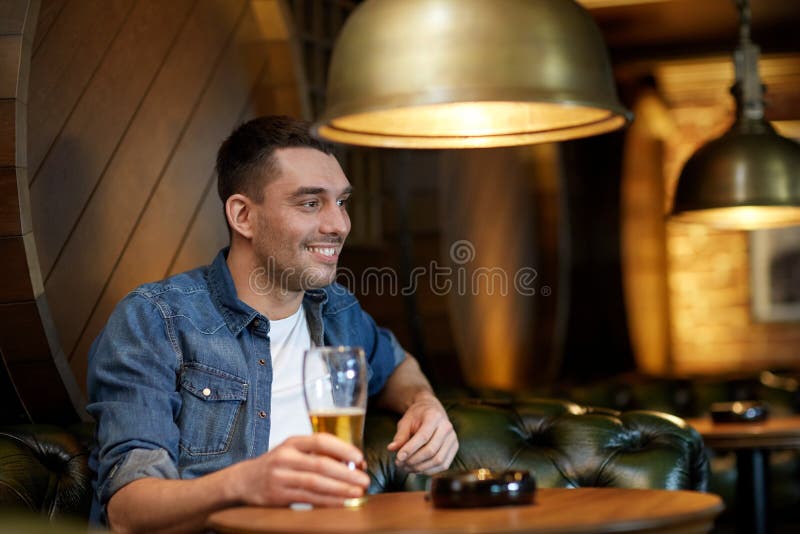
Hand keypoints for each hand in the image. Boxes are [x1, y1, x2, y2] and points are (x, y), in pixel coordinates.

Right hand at [233, 433, 369, 506]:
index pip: (321, 440)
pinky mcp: (278, 495)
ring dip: (340, 489)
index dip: (343, 449)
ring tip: (358, 493)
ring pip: (316, 483)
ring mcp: (280, 477)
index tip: (360, 458)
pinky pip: (308, 499)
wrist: (243, 481)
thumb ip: (317, 453)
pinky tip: (342, 503)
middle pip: (321, 464)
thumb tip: (352, 462)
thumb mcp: (293, 451)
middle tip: (365, 480)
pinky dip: (327, 501)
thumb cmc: (277, 465)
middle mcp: (285, 457)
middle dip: (346, 473)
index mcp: (292, 442)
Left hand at [386, 394, 457, 474]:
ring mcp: (453, 439)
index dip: (410, 449)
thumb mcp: (406, 421)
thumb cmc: (417, 416)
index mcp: (434, 416)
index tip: (398, 458)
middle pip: (431, 450)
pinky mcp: (454, 449)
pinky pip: (443, 465)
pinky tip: (417, 469)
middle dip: (414, 461)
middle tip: (400, 464)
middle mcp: (447, 427)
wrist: (431, 411)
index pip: (423, 436)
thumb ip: (400, 435)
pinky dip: (429, 470)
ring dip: (420, 468)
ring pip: (438, 460)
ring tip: (406, 468)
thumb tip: (392, 449)